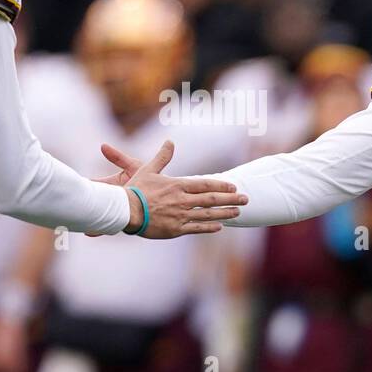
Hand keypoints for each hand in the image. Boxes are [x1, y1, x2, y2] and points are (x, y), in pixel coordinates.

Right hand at [102, 140, 247, 237]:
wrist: (125, 210)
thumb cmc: (135, 189)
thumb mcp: (149, 169)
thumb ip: (162, 156)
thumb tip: (170, 141)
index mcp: (178, 185)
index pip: (205, 184)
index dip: (221, 185)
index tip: (234, 186)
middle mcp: (182, 200)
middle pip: (211, 199)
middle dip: (231, 199)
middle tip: (246, 199)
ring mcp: (180, 215)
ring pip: (208, 214)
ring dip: (225, 213)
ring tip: (237, 212)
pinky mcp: (175, 229)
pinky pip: (196, 228)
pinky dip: (209, 227)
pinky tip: (220, 227)